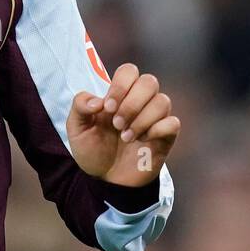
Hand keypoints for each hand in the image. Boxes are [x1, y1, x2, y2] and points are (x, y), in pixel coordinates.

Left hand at [67, 63, 179, 186]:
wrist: (105, 180)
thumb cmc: (93, 150)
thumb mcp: (76, 129)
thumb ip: (79, 107)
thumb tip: (97, 101)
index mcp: (118, 96)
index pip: (129, 71)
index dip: (120, 85)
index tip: (107, 108)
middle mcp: (139, 103)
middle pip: (150, 81)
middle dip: (131, 103)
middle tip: (116, 124)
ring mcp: (154, 119)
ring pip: (163, 101)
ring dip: (141, 120)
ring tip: (125, 137)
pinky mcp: (165, 136)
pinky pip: (173, 122)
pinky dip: (156, 130)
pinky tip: (142, 141)